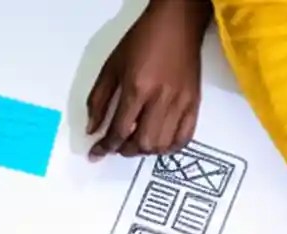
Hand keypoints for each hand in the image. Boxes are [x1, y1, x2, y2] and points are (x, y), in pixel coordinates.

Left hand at [86, 0, 209, 158]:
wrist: (177, 26)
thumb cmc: (142, 41)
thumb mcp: (112, 65)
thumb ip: (99, 99)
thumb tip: (93, 129)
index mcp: (137, 87)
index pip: (120, 129)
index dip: (105, 146)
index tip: (95, 154)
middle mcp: (160, 99)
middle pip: (143, 142)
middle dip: (126, 150)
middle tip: (118, 146)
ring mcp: (181, 104)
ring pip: (163, 144)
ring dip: (146, 150)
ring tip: (137, 143)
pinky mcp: (194, 104)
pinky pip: (184, 138)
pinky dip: (169, 147)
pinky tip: (159, 144)